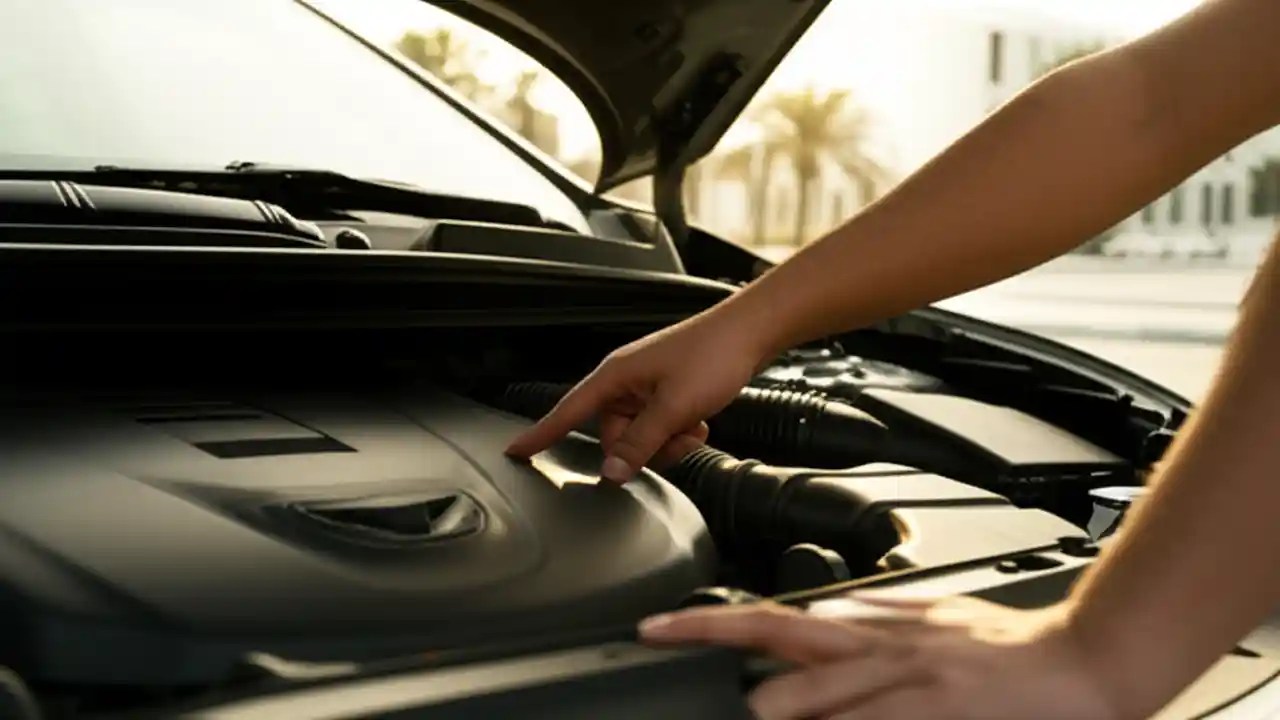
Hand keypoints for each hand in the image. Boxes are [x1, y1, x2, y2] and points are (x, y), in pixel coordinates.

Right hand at [505, 309, 767, 480]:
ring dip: (669, 440)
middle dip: (647, 447)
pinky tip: (701, 420)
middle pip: (615, 437)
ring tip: (693, 425)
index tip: (515, 451)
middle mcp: (626, 381)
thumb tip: (611, 473)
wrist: (751, 332)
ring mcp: (647, 387)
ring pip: (642, 437)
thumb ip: (640, 443)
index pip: (568, 412)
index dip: (541, 434)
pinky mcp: (667, 392)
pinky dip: (681, 431)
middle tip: (677, 436)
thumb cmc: (713, 354)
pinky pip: (662, 428)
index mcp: (615, 377)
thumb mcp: (674, 407)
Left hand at [637, 595, 1120, 719]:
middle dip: (724, 657)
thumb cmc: (1008, 646)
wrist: (1082, 661)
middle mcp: (876, 646)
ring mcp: (906, 678)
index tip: (657, 627)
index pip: (771, 620)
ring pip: (819, 690)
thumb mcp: (929, 620)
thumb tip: (826, 616)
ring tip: (755, 711)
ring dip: (782, 706)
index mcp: (869, 627)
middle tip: (681, 660)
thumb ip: (874, 619)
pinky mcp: (938, 709)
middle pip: (779, 644)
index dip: (707, 623)